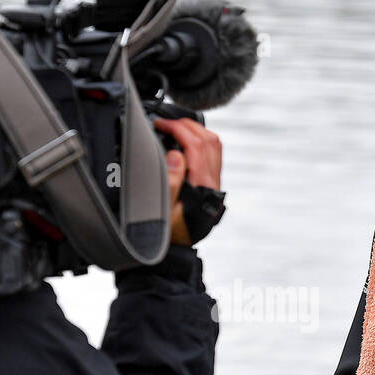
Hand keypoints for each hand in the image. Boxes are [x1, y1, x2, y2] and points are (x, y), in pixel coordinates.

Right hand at [153, 117, 221, 246]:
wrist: (176, 252)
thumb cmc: (166, 234)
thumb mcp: (162, 210)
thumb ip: (169, 182)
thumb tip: (175, 155)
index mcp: (201, 186)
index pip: (195, 145)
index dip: (177, 128)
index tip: (160, 124)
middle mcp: (212, 183)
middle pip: (208, 140)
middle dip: (186, 125)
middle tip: (165, 123)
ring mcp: (214, 183)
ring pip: (214, 145)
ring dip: (196, 131)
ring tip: (175, 128)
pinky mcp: (212, 185)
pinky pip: (213, 155)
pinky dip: (201, 141)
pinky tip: (185, 142)